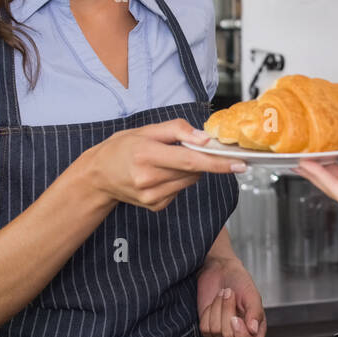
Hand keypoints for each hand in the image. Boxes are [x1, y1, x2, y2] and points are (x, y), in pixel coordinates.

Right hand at [79, 118, 246, 212]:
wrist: (98, 176)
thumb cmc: (122, 148)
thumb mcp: (145, 129)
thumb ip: (177, 130)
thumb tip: (204, 138)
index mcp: (147, 155)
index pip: (191, 160)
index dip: (218, 163)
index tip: (239, 164)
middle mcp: (149, 179)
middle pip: (194, 171)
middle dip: (203, 160)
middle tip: (194, 148)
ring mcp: (152, 196)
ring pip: (190, 181)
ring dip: (190, 169)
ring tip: (167, 160)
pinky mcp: (156, 206)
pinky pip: (181, 190)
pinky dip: (179, 180)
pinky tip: (161, 174)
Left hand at [198, 256, 265, 336]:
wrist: (220, 271)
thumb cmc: (239, 281)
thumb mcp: (252, 294)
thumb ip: (255, 312)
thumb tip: (254, 330)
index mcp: (256, 329)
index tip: (236, 319)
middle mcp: (240, 335)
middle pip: (229, 336)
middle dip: (227, 310)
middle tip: (230, 294)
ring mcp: (223, 335)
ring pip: (215, 332)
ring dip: (217, 308)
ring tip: (223, 296)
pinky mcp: (208, 330)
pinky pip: (205, 329)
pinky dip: (208, 312)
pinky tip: (214, 303)